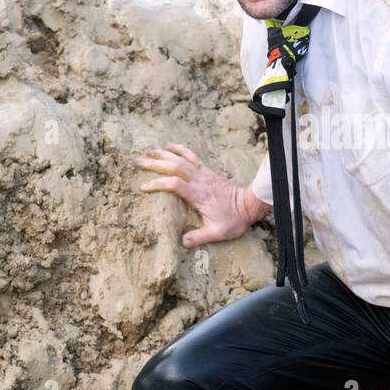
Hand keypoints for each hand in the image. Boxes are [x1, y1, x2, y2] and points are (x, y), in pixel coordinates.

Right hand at [137, 143, 265, 245]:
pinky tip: (170, 146)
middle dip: (156, 164)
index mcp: (199, 195)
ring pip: (182, 159)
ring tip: (149, 151)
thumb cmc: (235, 219)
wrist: (250, 204)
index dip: (158, 183)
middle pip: (175, 167)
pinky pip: (192, 157)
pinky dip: (181, 150)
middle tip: (139, 162)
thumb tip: (183, 243)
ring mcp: (204, 175)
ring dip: (165, 154)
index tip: (144, 187)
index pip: (174, 184)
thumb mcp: (218, 232)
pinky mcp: (208, 172)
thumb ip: (200, 237)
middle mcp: (200, 182)